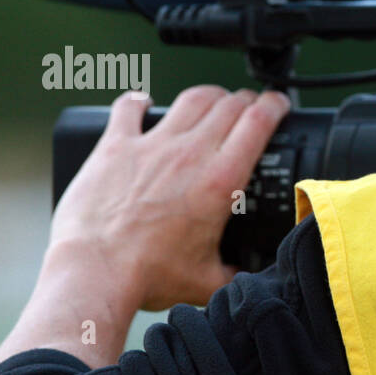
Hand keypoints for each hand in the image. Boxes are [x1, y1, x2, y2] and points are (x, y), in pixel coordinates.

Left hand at [49, 85, 291, 311]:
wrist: (96, 271)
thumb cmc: (149, 275)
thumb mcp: (207, 279)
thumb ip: (233, 273)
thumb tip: (243, 274)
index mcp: (220, 181)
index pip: (258, 122)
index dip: (274, 105)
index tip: (279, 105)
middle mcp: (190, 153)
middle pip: (229, 105)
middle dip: (247, 99)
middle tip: (251, 106)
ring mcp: (152, 145)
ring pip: (190, 100)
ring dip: (209, 96)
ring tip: (214, 100)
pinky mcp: (115, 146)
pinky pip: (129, 108)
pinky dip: (139, 101)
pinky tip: (143, 102)